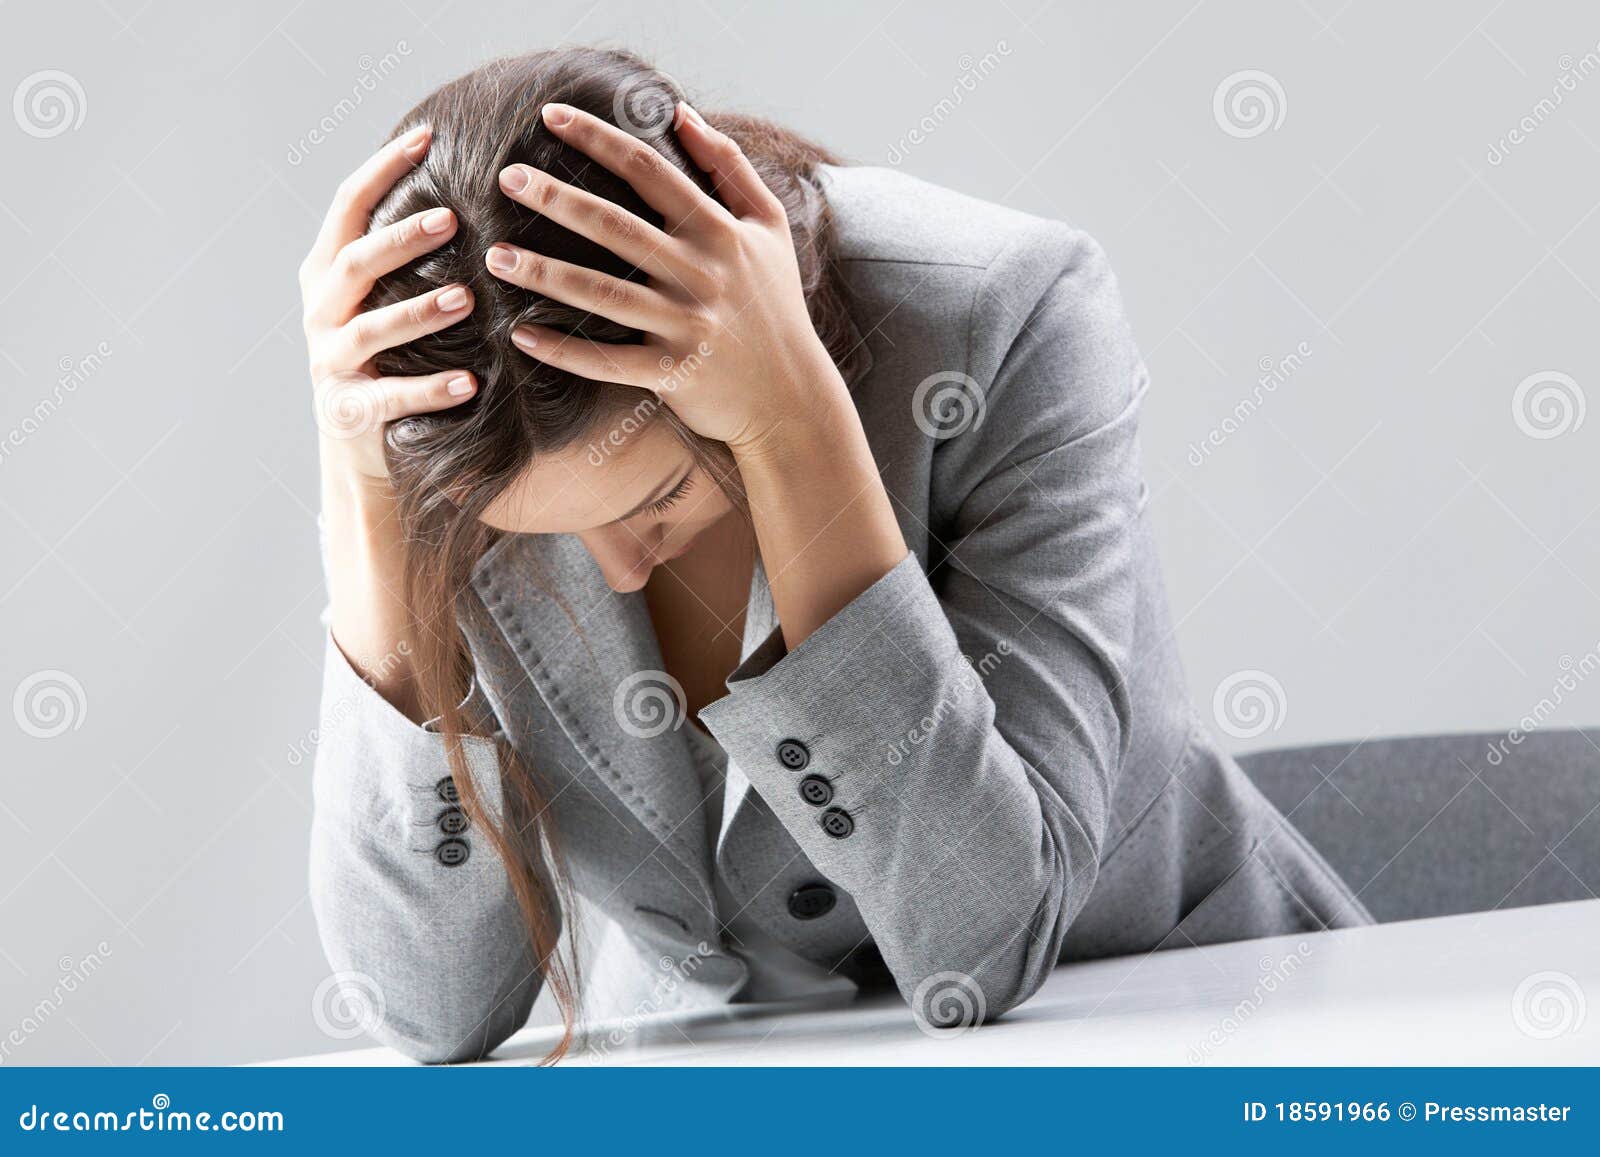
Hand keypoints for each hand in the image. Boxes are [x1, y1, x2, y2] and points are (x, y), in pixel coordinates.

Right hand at [299, 125, 478, 480]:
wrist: (357, 441)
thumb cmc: (387, 354)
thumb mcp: (383, 298)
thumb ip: (404, 253)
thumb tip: (470, 186)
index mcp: (326, 273)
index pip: (347, 207)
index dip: (381, 169)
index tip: (425, 136)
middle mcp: (320, 311)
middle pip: (355, 263)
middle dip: (401, 239)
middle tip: (453, 219)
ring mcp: (330, 361)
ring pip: (370, 330)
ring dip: (418, 312)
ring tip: (467, 299)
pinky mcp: (348, 409)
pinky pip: (390, 397)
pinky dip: (430, 390)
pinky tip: (469, 383)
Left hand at [484, 101, 846, 453]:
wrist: (793, 396)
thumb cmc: (775, 305)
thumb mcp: (769, 227)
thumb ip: (730, 166)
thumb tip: (683, 113)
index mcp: (719, 231)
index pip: (649, 170)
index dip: (598, 138)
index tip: (550, 117)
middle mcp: (700, 274)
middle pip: (615, 226)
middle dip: (557, 199)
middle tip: (506, 179)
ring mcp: (684, 325)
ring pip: (602, 294)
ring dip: (545, 273)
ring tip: (495, 256)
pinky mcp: (672, 372)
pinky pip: (607, 361)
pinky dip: (563, 351)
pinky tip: (521, 335)